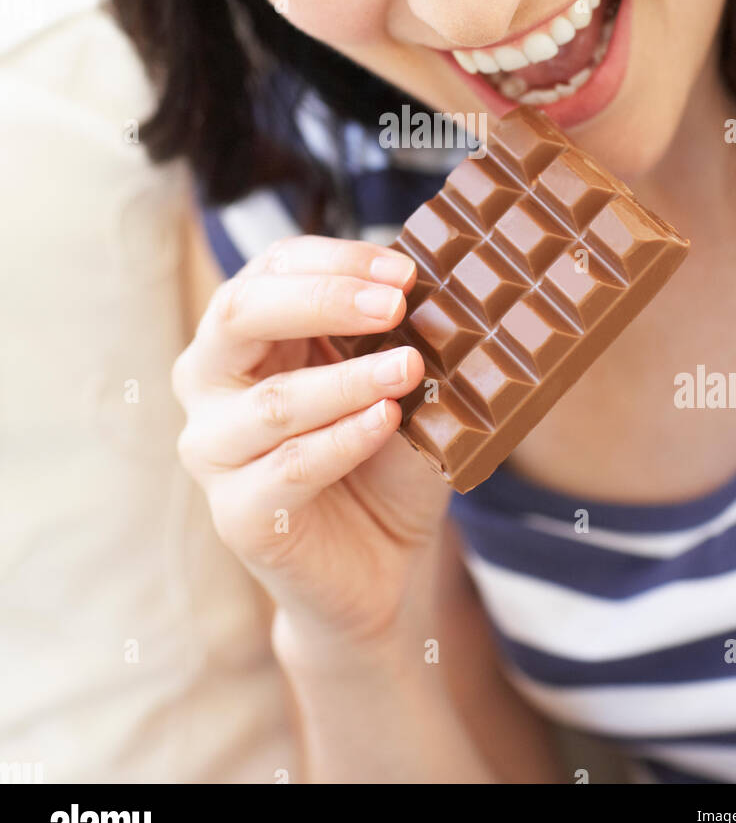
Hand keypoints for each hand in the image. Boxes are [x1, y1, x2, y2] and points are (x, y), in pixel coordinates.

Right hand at [172, 235, 451, 650]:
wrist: (384, 563)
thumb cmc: (384, 453)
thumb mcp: (393, 379)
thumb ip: (395, 335)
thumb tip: (437, 283)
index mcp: (246, 331)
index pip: (271, 268)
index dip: (335, 259)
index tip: (404, 269)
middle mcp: (211, 380)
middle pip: (241, 313)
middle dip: (323, 298)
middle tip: (395, 303)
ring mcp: (215, 449)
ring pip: (273, 401)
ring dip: (348, 379)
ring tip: (408, 367)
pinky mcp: (238, 514)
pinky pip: (289, 467)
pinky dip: (343, 440)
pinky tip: (388, 421)